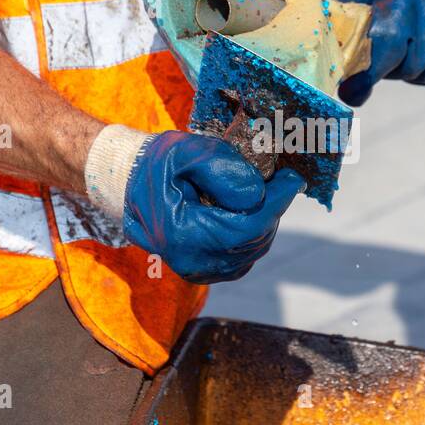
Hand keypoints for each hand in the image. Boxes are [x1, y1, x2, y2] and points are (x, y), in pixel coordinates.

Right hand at [122, 131, 304, 283]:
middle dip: (273, 209)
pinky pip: (243, 256)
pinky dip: (254, 232)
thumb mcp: (186, 151)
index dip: (275, 204)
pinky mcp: (206, 271)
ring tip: (265, 190)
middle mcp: (190, 262)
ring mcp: (198, 272)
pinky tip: (250, 209)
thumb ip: (221, 168)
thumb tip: (257, 193)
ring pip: (252, 251)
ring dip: (265, 220)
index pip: (244, 229)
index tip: (293, 179)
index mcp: (181, 235)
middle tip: (281, 179)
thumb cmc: (157, 164)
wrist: (130, 185)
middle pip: (252, 242)